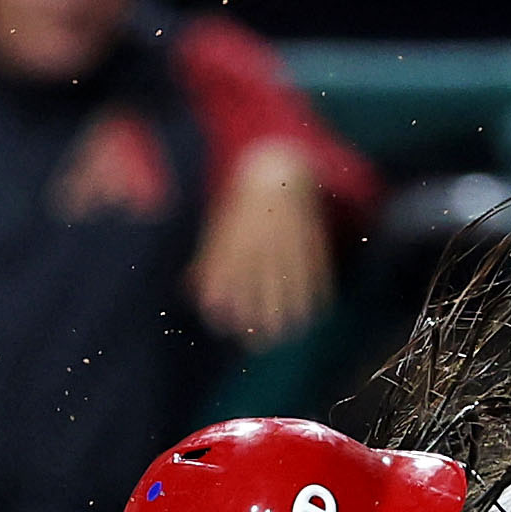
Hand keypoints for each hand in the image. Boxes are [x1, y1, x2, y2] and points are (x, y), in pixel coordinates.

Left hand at [189, 138, 333, 349]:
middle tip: (260, 341)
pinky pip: (317, 272)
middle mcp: (263, 240)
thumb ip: (209, 260)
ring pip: (291, 283)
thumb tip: (193, 293)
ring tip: (290, 333)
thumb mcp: (220, 226)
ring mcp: (290, 239)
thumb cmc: (242, 206)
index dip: (227, 305)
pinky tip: (314, 312)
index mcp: (237, 236)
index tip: (227, 325)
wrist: (277, 170)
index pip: (228, 277)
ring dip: (291, 312)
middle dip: (261, 318)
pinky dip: (317, 294)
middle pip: (262, 286)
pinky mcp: (312, 239)